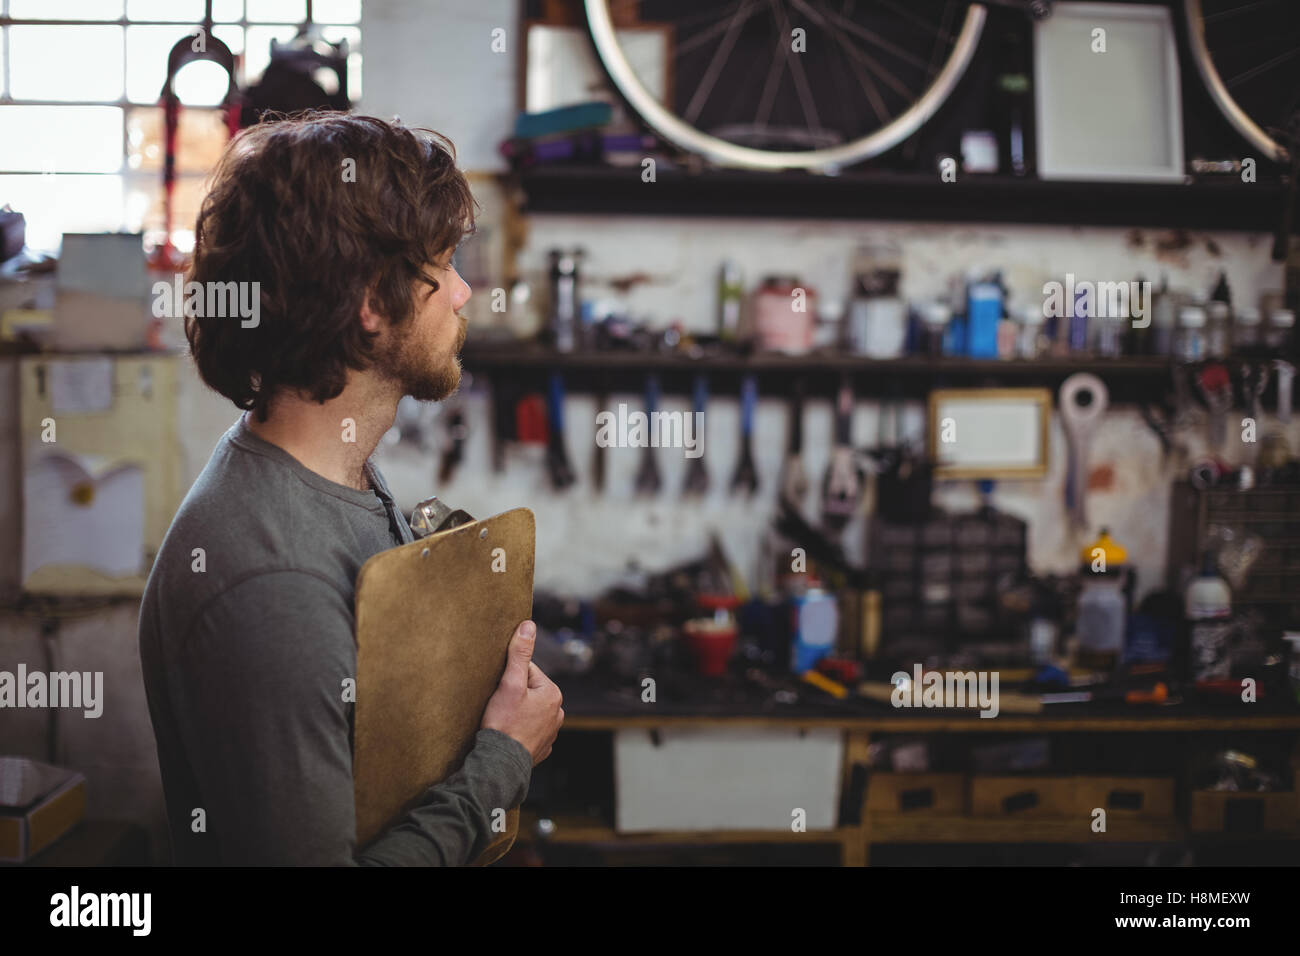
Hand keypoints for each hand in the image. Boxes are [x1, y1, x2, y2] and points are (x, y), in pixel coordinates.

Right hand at [481, 620, 563, 764]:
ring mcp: (550, 732)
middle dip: (513, 695)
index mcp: (553, 694)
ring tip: (502, 722)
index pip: (528, 672)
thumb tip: (528, 626)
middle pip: (529, 692)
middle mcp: (557, 713)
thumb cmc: (504, 724)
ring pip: (528, 712)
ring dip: (516, 713)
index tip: (499, 691)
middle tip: (499, 707)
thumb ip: (519, 654)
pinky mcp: (540, 748)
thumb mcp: (510, 683)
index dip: (509, 677)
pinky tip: (507, 735)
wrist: (500, 765)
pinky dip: (518, 730)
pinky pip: (528, 731)